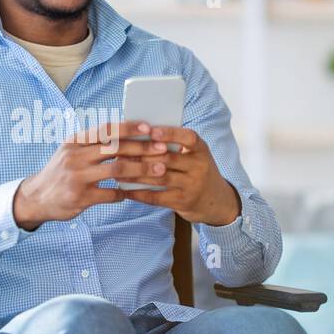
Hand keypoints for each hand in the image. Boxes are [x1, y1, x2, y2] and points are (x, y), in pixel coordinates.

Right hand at [13, 120, 170, 229]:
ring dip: (140, 169)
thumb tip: (125, 135)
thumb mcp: (70, 151)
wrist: (36, 197)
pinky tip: (132, 193)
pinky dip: (124, 193)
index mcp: (75, 141)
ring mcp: (77, 177)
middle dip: (142, 148)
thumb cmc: (60, 172)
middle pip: (115, 148)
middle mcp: (75, 156)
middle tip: (163, 149)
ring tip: (158, 170)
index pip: (105, 129)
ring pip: (116, 169)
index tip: (149, 127)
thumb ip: (93, 144)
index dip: (129, 127)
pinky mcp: (80, 197)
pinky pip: (110, 194)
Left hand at [116, 125, 241, 225]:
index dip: (170, 134)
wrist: (216, 201)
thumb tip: (139, 135)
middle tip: (120, 151)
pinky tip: (125, 190)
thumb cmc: (196, 171)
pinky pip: (157, 197)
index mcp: (201, 150)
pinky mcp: (183, 202)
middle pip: (168, 158)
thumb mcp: (194, 155)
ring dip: (135, 174)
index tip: (151, 131)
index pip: (188, 138)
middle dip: (142, 155)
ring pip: (159, 178)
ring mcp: (192, 185)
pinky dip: (139, 193)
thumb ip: (175, 146)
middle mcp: (199, 167)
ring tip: (117, 170)